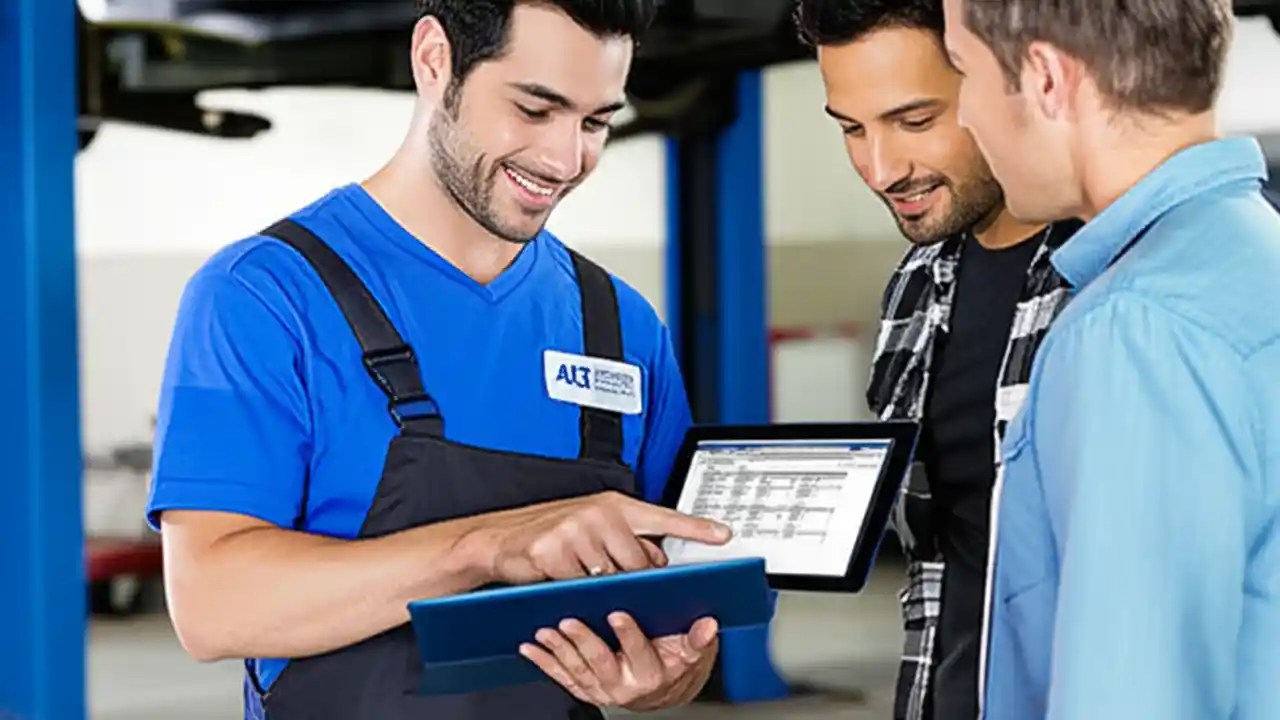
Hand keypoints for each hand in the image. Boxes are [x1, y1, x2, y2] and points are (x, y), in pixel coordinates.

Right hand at [469, 491, 731, 584]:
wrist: (499, 539)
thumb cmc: (550, 533)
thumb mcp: (592, 527)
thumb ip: (626, 540)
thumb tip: (658, 562)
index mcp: (614, 505)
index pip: (664, 517)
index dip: (696, 527)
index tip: (724, 534)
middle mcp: (599, 513)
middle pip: (640, 562)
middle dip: (631, 578)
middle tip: (608, 577)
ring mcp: (576, 530)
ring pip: (612, 578)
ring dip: (600, 586)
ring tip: (579, 574)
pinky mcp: (555, 551)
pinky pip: (581, 586)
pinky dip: (574, 590)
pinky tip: (561, 579)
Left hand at [519, 612, 719, 710]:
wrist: (659, 691)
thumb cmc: (671, 663)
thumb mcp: (689, 652)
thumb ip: (697, 639)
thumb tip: (708, 624)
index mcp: (650, 673)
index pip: (639, 652)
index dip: (628, 635)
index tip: (618, 614)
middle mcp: (623, 685)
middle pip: (601, 662)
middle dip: (583, 641)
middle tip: (569, 620)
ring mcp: (601, 688)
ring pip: (577, 669)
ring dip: (558, 649)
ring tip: (545, 630)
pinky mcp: (584, 688)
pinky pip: (561, 677)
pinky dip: (543, 662)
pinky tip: (530, 648)